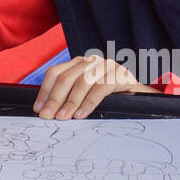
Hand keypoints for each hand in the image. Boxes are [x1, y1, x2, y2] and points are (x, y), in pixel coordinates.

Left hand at [32, 55, 153, 119]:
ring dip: (70, 102)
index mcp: (79, 64)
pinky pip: (100, 88)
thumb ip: (68, 97)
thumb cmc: (110, 99)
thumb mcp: (85, 94)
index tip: (38, 109)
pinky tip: (81, 114)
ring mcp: (106, 66)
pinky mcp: (119, 74)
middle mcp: (91, 61)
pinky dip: (89, 102)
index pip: (55, 72)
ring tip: (63, 118)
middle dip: (54, 99)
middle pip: (66, 77)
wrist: (140, 98)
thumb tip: (46, 111)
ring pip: (82, 82)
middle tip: (47, 116)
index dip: (45, 91)